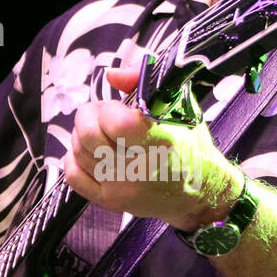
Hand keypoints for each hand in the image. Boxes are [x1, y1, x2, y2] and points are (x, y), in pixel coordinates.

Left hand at [63, 65, 238, 229]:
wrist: (201, 195)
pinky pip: (75, 178)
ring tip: (99, 131)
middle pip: (87, 135)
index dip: (109, 109)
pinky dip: (75, 159)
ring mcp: (122, 188)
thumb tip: (111, 75)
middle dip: (88, 116)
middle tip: (102, 115)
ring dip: (82, 134)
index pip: (113, 121)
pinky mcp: (111, 202)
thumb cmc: (191, 148)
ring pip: (78, 152)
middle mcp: (138, 169)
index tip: (118, 108)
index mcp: (159, 142)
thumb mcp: (179, 107)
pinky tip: (89, 152)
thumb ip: (143, 82)